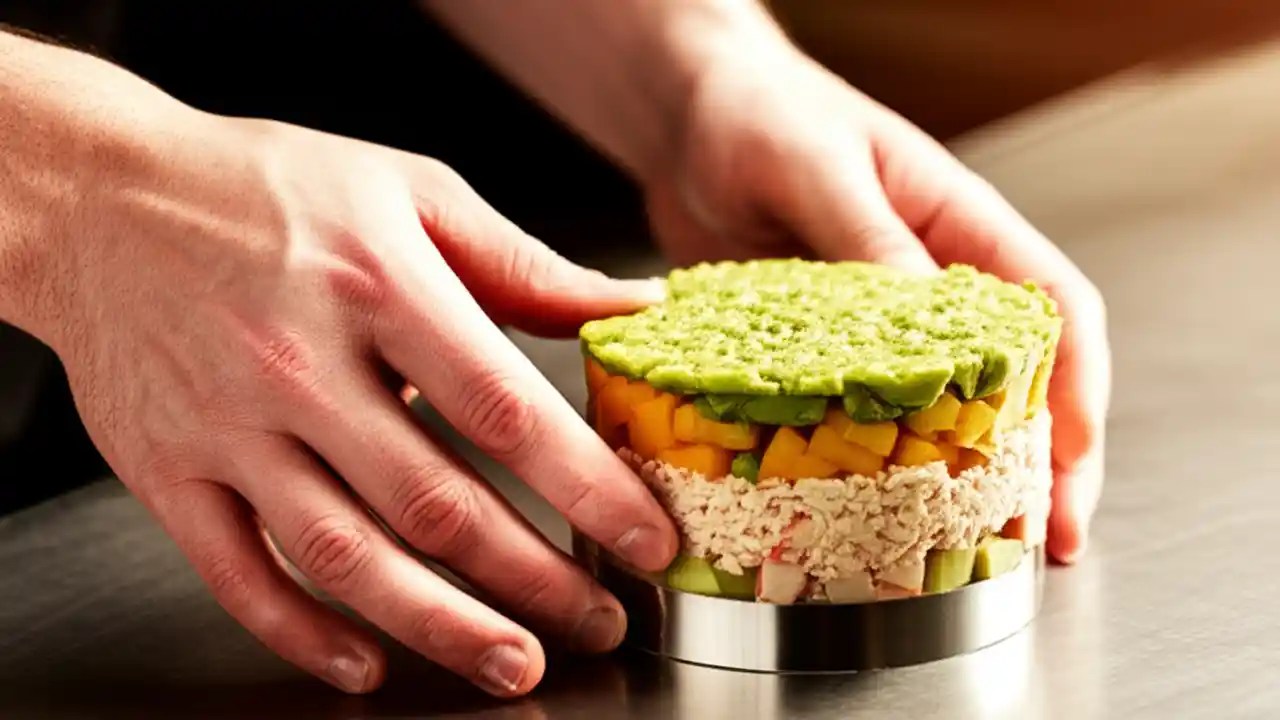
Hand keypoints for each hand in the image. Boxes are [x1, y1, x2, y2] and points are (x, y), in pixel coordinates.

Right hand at [48, 111, 677, 695]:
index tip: (647, 538)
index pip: (504, 409)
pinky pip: (239, 572)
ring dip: (440, 626)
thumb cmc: (267, 189)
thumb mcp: (410, 192)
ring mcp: (229, 426)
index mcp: (379, 285)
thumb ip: (523, 263)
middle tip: (599, 620)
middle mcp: (302, 363)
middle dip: (533, 578)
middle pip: (435, 501)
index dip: (587, 487)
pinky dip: (303, 632)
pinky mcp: (169, 471)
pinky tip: (367, 663)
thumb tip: (629, 306)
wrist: (103, 198)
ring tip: (514, 662)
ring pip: (344, 554)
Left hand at [645, 45, 1110, 563]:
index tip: (1069, 466)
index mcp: (958, 223)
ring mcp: (876, 320)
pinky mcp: (819, 345)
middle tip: (1039, 539)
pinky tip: (874, 507)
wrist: (685, 120)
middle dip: (1039, 457)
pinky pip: (860, 410)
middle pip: (1017, 375)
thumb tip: (928, 321)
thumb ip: (868, 237)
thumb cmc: (760, 114)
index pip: (1053, 309)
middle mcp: (930, 279)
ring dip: (965, 472)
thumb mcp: (816, 166)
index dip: (1075, 392)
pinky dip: (877, 459)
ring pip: (945, 404)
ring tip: (975, 545)